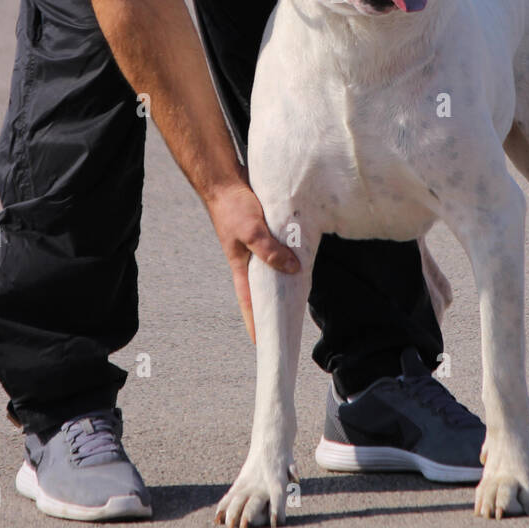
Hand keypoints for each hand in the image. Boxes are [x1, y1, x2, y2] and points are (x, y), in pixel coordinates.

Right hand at [206, 181, 299, 342]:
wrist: (225, 182)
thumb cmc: (233, 208)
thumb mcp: (252, 231)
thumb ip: (270, 251)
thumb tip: (294, 270)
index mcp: (241, 267)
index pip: (249, 303)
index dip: (256, 323)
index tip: (263, 345)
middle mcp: (249, 261)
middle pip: (264, 290)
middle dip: (275, 307)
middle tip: (290, 325)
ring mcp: (257, 248)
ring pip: (274, 271)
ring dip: (286, 281)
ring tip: (302, 297)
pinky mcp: (265, 234)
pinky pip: (279, 251)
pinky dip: (289, 257)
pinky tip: (303, 261)